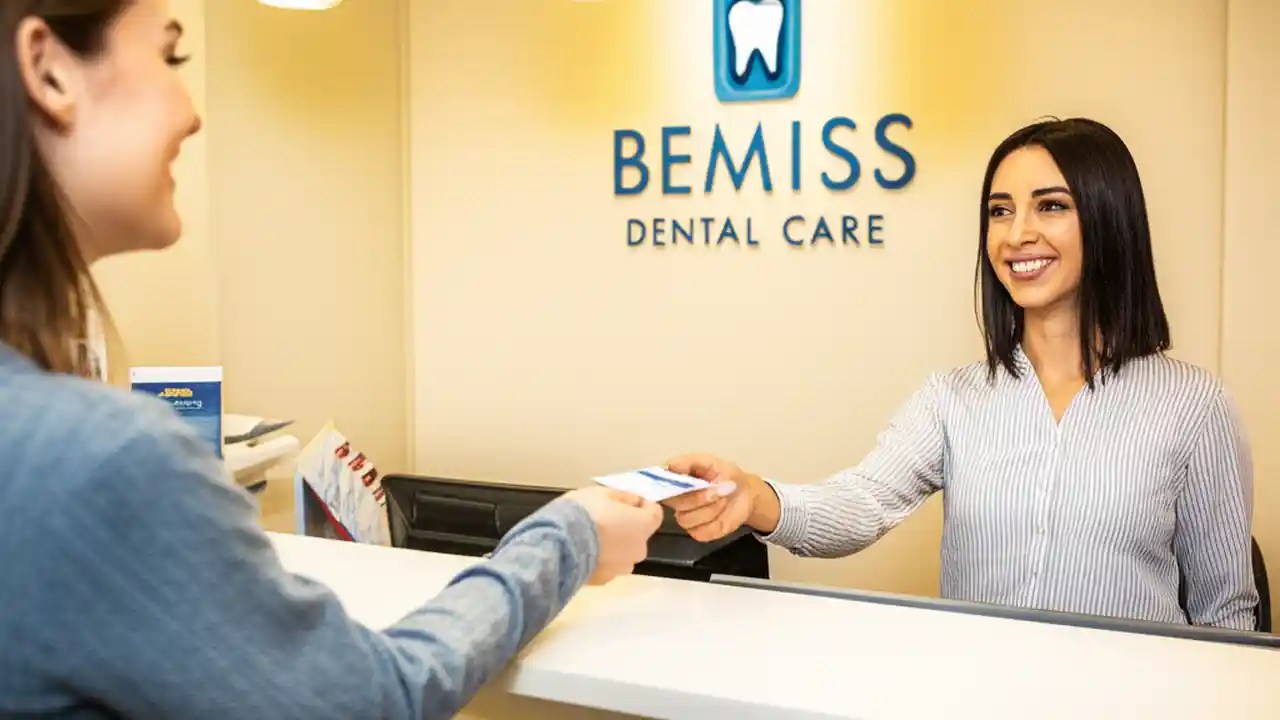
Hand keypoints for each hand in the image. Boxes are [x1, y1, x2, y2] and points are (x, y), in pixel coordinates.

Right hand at [563, 486, 662, 584]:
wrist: (559, 546)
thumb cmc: (584, 513)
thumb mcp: (602, 493)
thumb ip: (623, 497)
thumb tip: (633, 501)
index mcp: (642, 526)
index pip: (655, 514)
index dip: (645, 506)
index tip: (631, 501)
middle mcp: (638, 551)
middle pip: (638, 536)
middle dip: (626, 527)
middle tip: (605, 517)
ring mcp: (620, 569)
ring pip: (622, 553)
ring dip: (613, 545)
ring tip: (590, 536)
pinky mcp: (602, 581)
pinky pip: (606, 566)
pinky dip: (599, 559)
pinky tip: (582, 551)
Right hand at [663, 453, 777, 541]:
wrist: (745, 494)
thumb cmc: (725, 475)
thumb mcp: (711, 462)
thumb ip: (690, 461)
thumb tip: (671, 465)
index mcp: (674, 483)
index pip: (660, 486)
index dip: (669, 486)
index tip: (688, 483)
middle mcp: (676, 502)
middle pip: (677, 504)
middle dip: (700, 497)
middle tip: (718, 490)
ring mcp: (686, 519)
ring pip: (688, 520)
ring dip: (710, 509)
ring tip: (724, 499)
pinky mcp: (699, 533)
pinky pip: (701, 532)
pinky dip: (716, 523)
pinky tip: (724, 514)